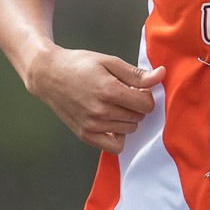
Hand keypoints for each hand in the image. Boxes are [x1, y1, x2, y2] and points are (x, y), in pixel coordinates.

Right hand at [29, 47, 165, 152]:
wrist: (48, 75)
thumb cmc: (79, 65)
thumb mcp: (109, 62)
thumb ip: (136, 74)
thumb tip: (161, 75)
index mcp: (109, 91)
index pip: (146, 104)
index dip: (145, 95)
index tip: (136, 88)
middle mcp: (100, 111)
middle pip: (138, 117)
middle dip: (136, 105)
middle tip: (122, 94)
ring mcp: (92, 125)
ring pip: (129, 130)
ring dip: (127, 119)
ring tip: (113, 105)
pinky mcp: (85, 135)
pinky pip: (114, 147)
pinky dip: (118, 135)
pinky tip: (112, 122)